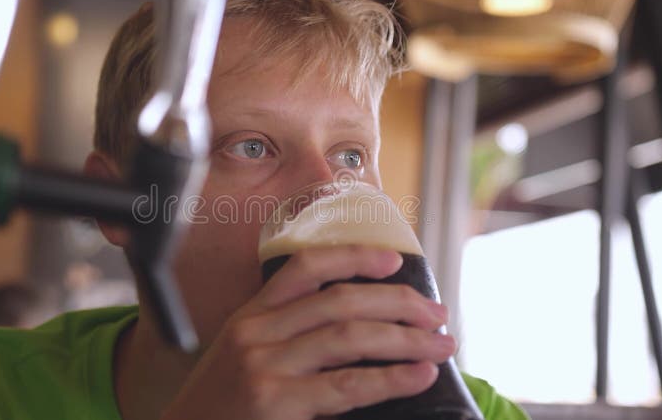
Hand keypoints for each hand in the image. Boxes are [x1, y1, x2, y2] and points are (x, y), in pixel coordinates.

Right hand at [161, 246, 454, 419]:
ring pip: (350, 336)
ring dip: (405, 338)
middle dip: (398, 303)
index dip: (354, 256)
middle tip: (436, 314)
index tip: (395, 260)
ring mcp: (264, 367)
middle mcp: (256, 332)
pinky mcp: (275, 402)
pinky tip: (419, 375)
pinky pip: (347, 385)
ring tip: (441, 343)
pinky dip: (391, 378)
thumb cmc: (220, 405)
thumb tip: (356, 325)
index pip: (305, 266)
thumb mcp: (242, 354)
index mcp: (250, 315)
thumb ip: (284, 334)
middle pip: (340, 300)